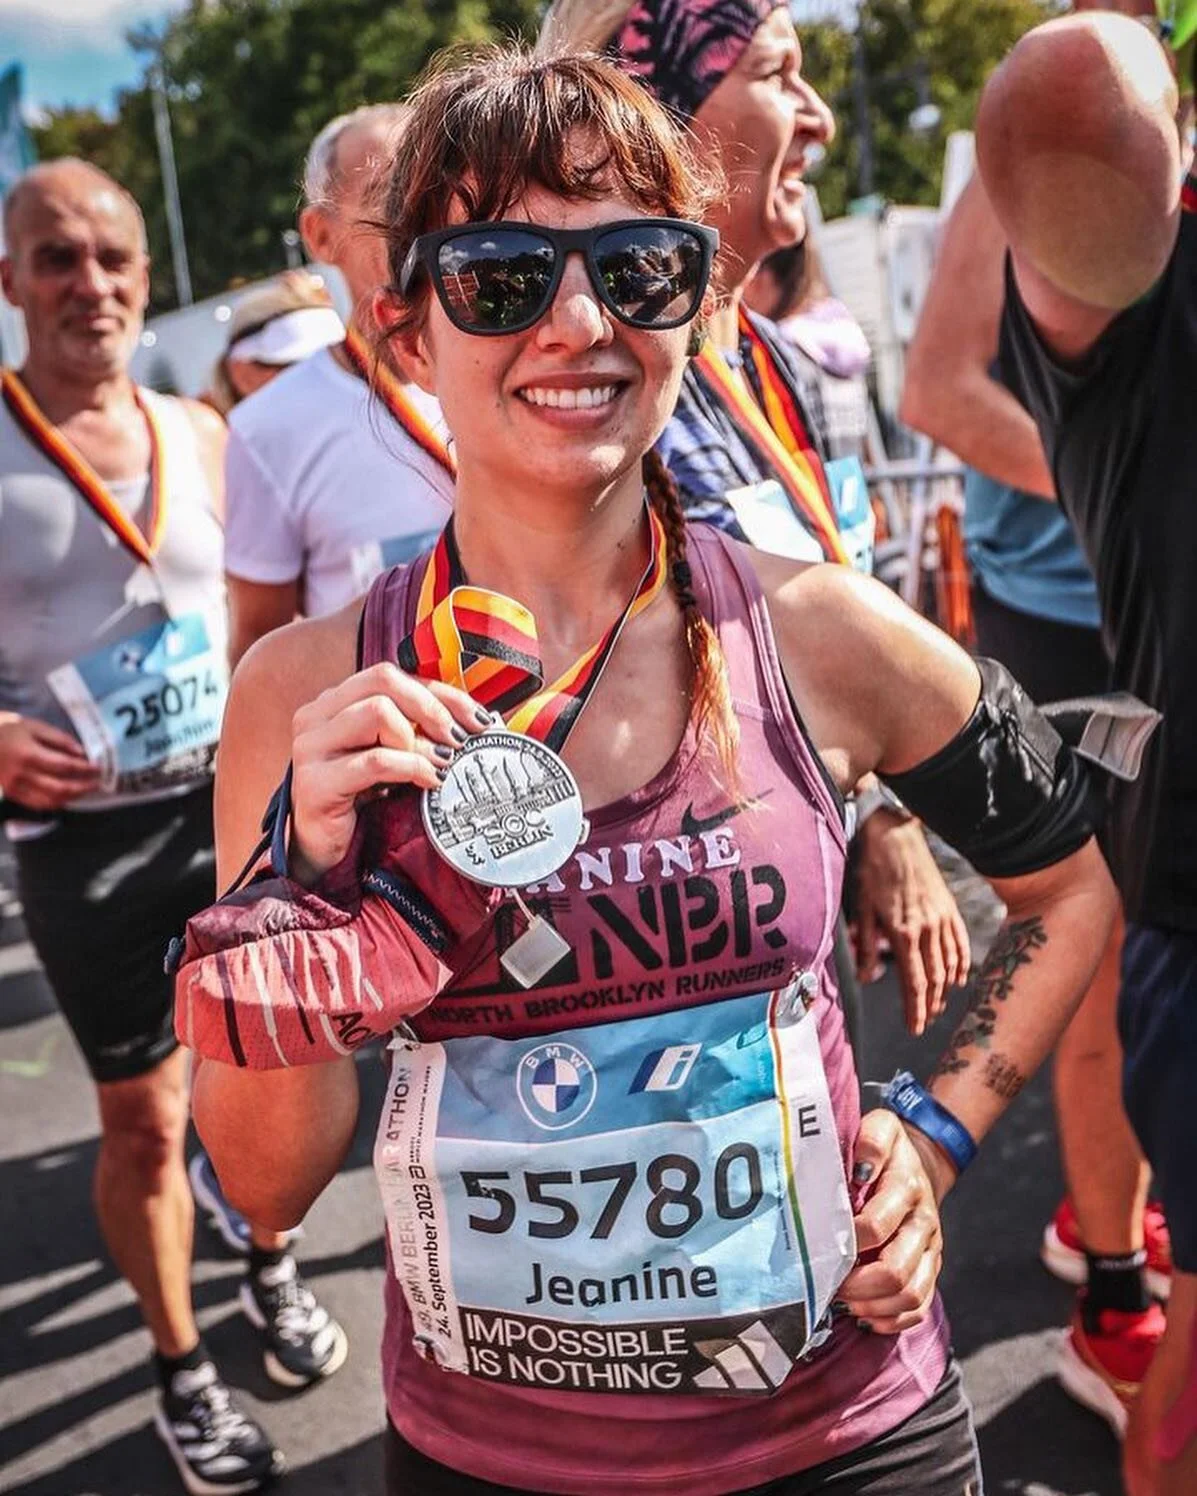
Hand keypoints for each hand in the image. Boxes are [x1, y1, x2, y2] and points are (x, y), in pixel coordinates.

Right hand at [0, 714, 100, 809]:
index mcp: (29, 755)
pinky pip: (37, 805)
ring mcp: (15, 788)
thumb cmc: (6, 728)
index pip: (65, 766)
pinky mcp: (11, 794)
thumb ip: (59, 739)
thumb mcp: (33, 726)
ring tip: (85, 790)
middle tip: (97, 783)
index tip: (99, 768)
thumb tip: (81, 752)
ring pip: (51, 801)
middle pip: (61, 788)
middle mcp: (23, 775)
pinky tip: (66, 796)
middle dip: (83, 787)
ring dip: (72, 798)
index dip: (85, 769)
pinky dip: (56, 803)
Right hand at [289, 663, 490, 884]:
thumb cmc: (359, 798)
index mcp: (334, 702)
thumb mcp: (390, 755)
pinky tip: (429, 781)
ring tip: (440, 763)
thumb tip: (474, 720)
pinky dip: (412, 768)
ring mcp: (311, 747)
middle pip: (383, 681)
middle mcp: (317, 716)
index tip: (476, 717)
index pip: (392, 676)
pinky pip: (375, 761)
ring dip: (420, 741)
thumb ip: (416, 730)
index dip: (440, 693)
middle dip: (432, 708)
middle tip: (459, 738)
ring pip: (378, 713)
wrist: (319, 848)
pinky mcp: (315, 782)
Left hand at [839, 1109, 944, 1333]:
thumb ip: (870, 1141)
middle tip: (827, 1283)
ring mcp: (931, 1249)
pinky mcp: (932, 1268)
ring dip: (872, 1305)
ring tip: (843, 1300)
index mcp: (907, 1187)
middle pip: (896, 1270)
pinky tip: (864, 1315)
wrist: (920, 1162)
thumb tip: (861, 1170)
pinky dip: (892, 1319)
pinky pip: (919, 1306)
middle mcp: (924, 1222)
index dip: (846, 1244)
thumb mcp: (880, 1128)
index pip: (875, 1227)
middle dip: (857, 1285)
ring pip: (909, 1295)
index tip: (818, 1249)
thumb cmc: (884, 1148)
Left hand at [852, 811, 970, 1034]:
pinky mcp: (949, 907)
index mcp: (903, 931)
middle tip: (924, 1023)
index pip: (913, 981)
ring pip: (949, 964)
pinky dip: (961, 964)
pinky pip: (960, 943)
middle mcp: (927, 928)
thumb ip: (865, 945)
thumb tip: (867, 978)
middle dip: (930, 1005)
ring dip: (945, 989)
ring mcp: (942, 917)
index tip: (914, 1028)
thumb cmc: (872, 870)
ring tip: (938, 1006)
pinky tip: (958, 979)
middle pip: (934, 978)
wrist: (895, 835)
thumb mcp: (861, 907)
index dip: (915, 1008)